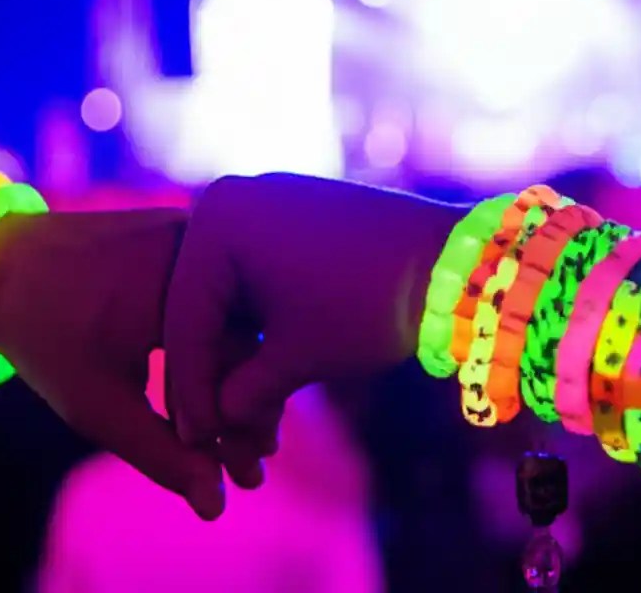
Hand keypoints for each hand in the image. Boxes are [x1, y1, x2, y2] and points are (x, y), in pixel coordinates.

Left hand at [0, 209, 225, 519]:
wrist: (4, 264)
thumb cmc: (47, 340)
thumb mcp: (100, 407)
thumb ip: (163, 456)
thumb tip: (216, 506)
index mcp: (178, 290)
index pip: (238, 370)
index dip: (245, 432)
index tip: (251, 476)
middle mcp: (197, 251)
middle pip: (248, 341)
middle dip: (251, 407)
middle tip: (256, 460)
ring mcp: (196, 233)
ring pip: (238, 316)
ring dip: (239, 372)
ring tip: (241, 428)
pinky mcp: (189, 229)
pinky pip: (220, 291)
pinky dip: (221, 336)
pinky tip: (220, 381)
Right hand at [163, 174, 461, 503]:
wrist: (454, 263)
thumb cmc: (369, 305)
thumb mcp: (297, 357)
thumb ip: (241, 393)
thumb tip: (212, 425)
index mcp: (216, 217)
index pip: (186, 319)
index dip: (189, 391)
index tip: (192, 442)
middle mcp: (229, 200)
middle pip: (202, 308)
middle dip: (211, 377)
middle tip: (208, 439)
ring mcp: (261, 206)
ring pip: (230, 300)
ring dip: (237, 360)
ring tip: (242, 424)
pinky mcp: (290, 221)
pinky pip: (256, 282)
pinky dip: (260, 331)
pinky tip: (263, 384)